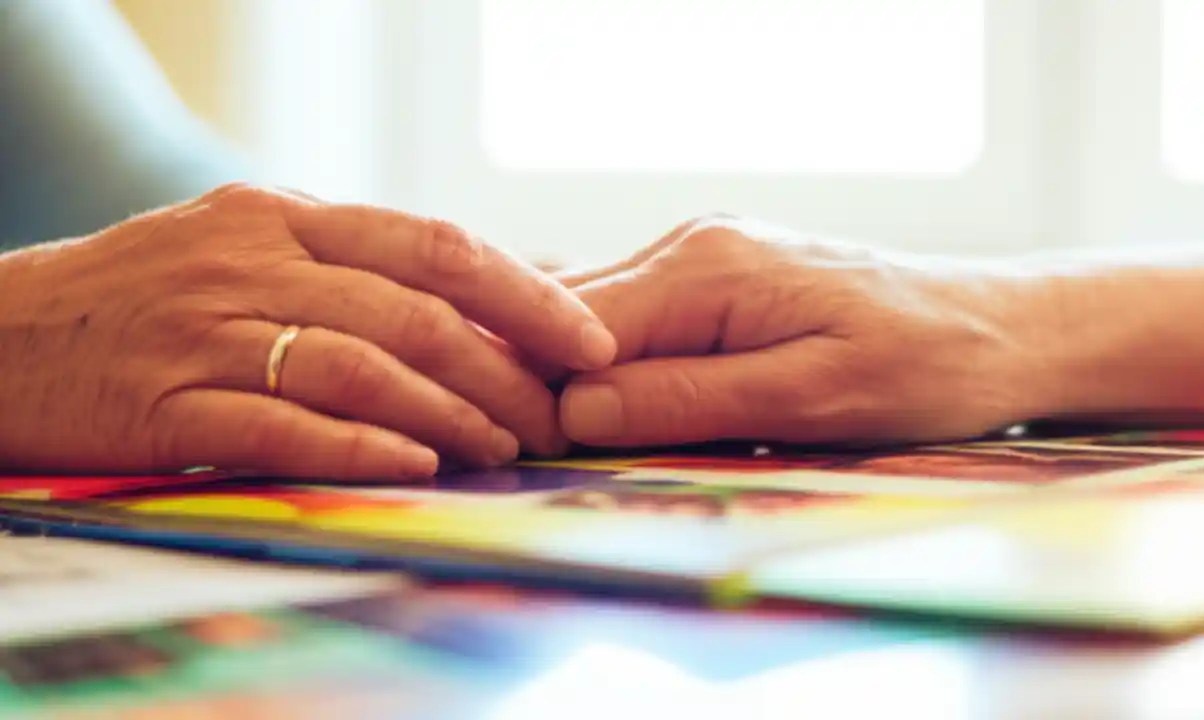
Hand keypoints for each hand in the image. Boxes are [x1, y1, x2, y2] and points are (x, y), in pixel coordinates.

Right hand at [0, 184, 615, 477]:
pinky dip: (358, 446)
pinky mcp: (169, 403)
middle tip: (556, 413)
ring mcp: (210, 330)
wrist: (1, 334)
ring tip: (502, 447)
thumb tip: (466, 298)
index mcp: (285, 213)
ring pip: (362, 367)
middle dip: (505, 368)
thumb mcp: (243, 243)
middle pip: (414, 313)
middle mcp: (256, 261)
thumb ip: (343, 261)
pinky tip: (415, 465)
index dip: (524, 293)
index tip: (587, 339)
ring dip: (449, 413)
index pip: (434, 245)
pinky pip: (282, 426)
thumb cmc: (144, 293)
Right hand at [558, 216, 1045, 446]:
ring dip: (593, 391)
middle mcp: (691, 247)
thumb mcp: (809, 399)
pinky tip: (648, 421)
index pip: (571, 327)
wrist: (1000, 330)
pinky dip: (630, 379)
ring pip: (601, 329)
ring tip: (611, 454)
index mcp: (704, 265)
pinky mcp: (722, 286)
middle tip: (568, 471)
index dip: (544, 398)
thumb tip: (574, 410)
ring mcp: (704, 261)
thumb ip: (688, 399)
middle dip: (556, 394)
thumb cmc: (924, 368)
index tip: (548, 465)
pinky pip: (644, 331)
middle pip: (571, 322)